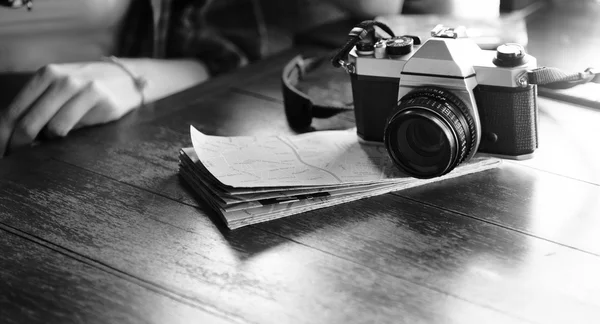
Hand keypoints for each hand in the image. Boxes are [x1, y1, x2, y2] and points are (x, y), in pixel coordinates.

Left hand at [0, 61, 142, 156]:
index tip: (0, 153)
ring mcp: (79, 85)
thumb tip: (12, 138)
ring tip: (53, 138)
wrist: (126, 79)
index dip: (2, 136)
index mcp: (44, 75)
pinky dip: (64, 135)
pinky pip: (69, 125)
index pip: (12, 111)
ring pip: (47, 127)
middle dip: (16, 145)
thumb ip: (39, 110)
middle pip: (25, 121)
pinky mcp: (98, 96)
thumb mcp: (61, 93)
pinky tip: (72, 131)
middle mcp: (59, 78)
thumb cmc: (88, 92)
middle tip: (14, 160)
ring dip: (45, 141)